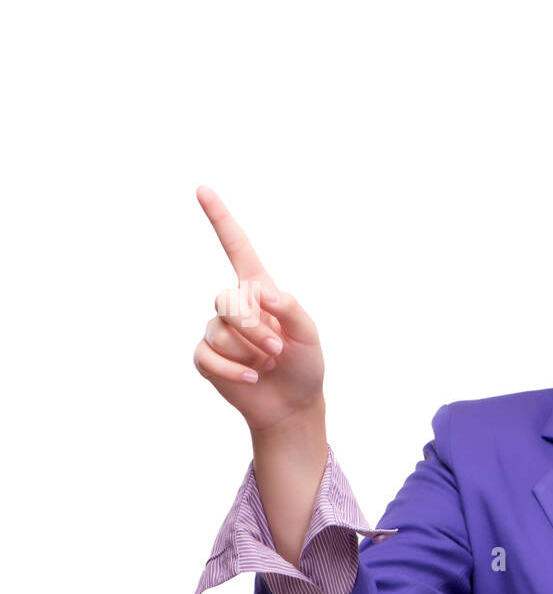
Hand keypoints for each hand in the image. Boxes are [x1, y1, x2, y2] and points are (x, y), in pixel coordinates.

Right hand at [191, 185, 325, 432]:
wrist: (293, 405)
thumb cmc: (305, 365)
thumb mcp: (310, 334)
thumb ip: (291, 309)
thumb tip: (262, 294)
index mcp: (259, 291)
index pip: (237, 248)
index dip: (220, 219)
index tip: (202, 189)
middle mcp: (234, 306)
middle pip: (228, 300)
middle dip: (256, 329)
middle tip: (278, 351)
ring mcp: (217, 331)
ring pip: (220, 331)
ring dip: (249, 352)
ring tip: (268, 365)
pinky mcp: (206, 357)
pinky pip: (208, 356)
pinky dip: (233, 370)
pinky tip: (251, 380)